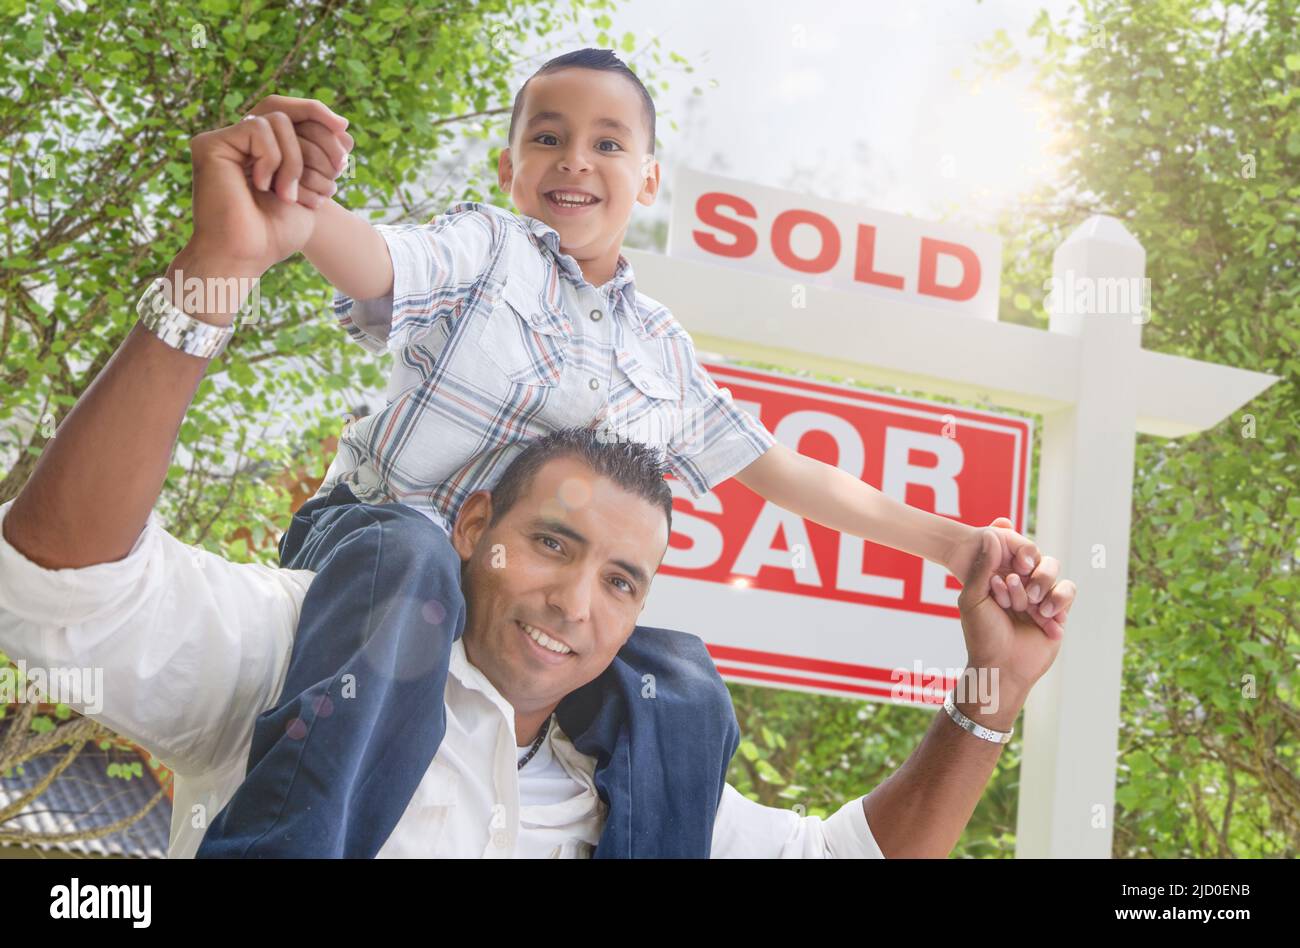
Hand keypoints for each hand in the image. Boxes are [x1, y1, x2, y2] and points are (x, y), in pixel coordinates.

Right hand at [186, 99, 349, 273]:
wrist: (246, 256)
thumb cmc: (273, 236)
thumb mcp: (309, 192)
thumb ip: (320, 159)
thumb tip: (344, 130)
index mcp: (260, 153)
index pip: (292, 115)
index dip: (320, 117)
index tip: (348, 142)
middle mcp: (241, 143)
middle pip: (287, 111)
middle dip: (320, 139)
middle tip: (337, 170)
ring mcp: (225, 142)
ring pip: (277, 119)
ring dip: (295, 160)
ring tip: (287, 194)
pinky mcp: (210, 144)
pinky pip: (258, 128)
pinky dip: (273, 158)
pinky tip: (263, 186)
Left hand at [957, 528, 1065, 701]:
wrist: (1001, 668)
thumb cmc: (982, 635)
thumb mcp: (974, 599)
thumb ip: (982, 567)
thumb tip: (990, 533)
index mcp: (998, 578)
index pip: (1011, 552)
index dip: (1012, 556)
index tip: (1006, 570)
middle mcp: (1020, 584)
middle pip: (1034, 558)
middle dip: (1026, 574)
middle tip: (1015, 586)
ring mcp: (1040, 596)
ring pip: (1053, 571)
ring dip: (1042, 585)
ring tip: (1032, 607)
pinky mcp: (1058, 611)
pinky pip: (1067, 591)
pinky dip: (1058, 601)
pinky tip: (1045, 618)